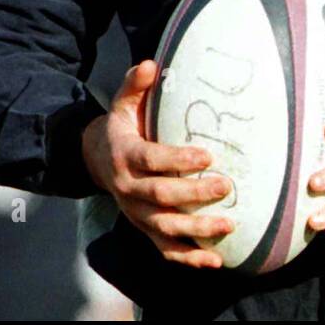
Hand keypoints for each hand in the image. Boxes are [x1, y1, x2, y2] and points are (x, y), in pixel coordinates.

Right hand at [81, 59, 232, 268]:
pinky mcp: (144, 230)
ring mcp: (136, 214)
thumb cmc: (121, 128)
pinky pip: (165, 250)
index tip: (207, 155)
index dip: (178, 159)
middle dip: (194, 194)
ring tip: (229, 224)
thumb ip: (135, 85)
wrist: (95, 161)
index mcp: (126, 156)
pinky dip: (188, 258)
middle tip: (225, 186)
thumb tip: (149, 64)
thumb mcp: (122, 104)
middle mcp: (128, 189)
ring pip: (164, 227)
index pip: (152, 160)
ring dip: (196, 230)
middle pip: (161, 196)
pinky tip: (215, 260)